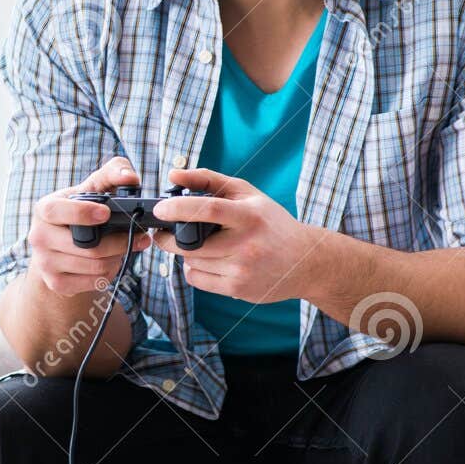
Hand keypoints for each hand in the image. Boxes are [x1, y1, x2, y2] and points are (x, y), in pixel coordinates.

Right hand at [25, 156, 153, 295]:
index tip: (105, 213)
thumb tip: (130, 178)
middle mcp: (39, 236)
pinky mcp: (56, 283)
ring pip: (95, 266)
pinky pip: (93, 281)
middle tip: (141, 237)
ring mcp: (45, 263)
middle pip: (87, 246)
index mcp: (44, 209)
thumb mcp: (91, 189)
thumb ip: (112, 173)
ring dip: (117, 258)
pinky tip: (111, 262)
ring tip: (124, 248)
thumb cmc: (79, 213)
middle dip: (119, 242)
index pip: (55, 210)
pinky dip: (109, 273)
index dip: (81, 213)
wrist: (58, 250)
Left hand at [151, 167, 319, 303]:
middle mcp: (246, 245)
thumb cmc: (271, 223)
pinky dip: (194, 269)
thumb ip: (209, 180)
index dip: (178, 208)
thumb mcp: (247, 194)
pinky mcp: (238, 289)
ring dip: (185, 254)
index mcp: (249, 216)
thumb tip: (173, 174)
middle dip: (168, 238)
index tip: (159, 209)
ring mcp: (242, 270)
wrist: (305, 262)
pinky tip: (208, 261)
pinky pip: (197, 280)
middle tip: (163, 231)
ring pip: (191, 263)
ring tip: (199, 245)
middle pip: (190, 245)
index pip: (207, 210)